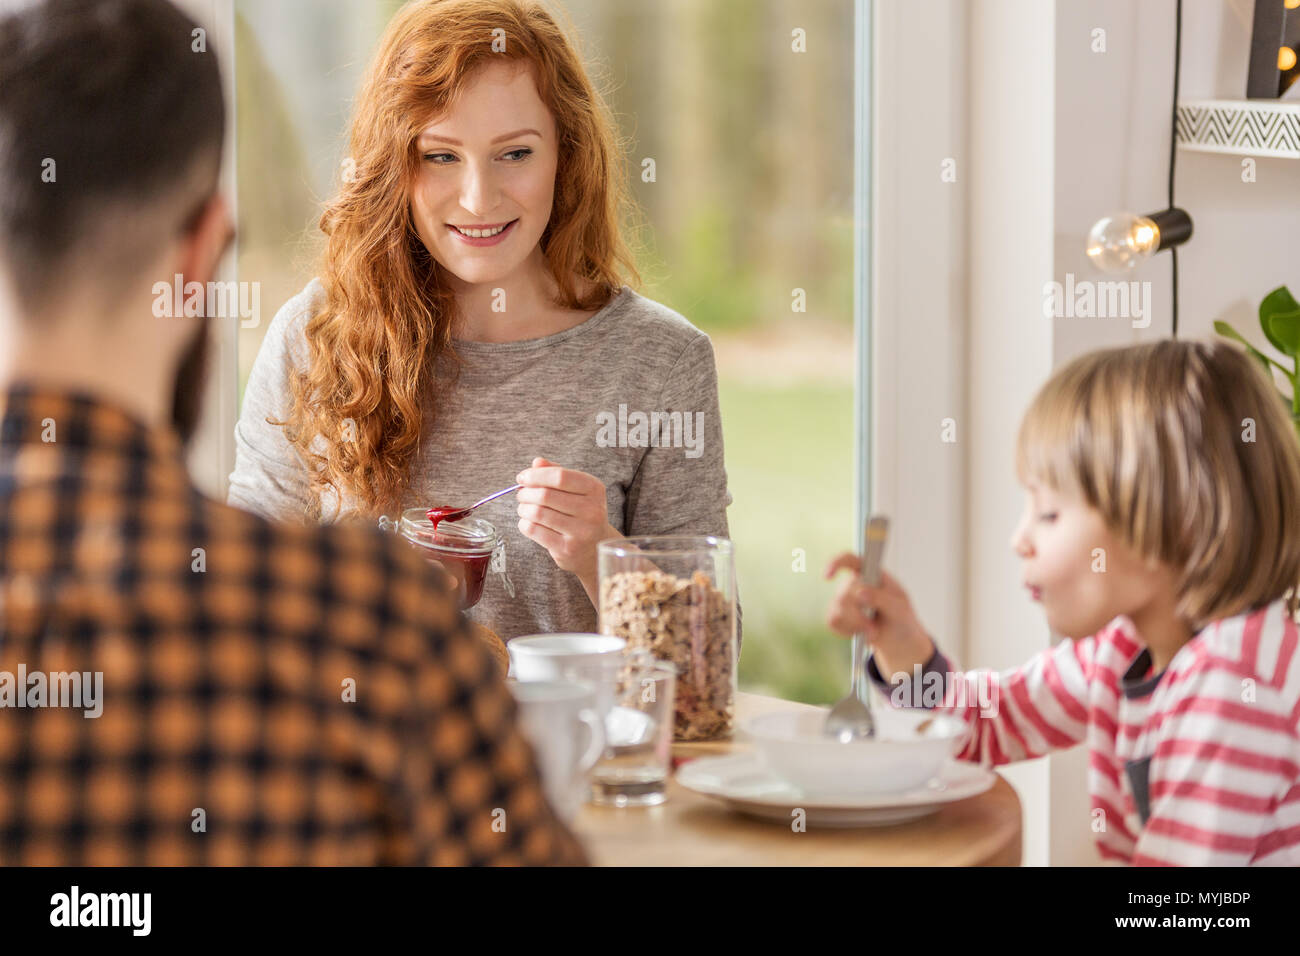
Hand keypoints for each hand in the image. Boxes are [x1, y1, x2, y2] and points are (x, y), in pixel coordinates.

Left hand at [515, 457, 620, 600]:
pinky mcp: (567, 549)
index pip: (559, 476)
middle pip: (546, 495)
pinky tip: (528, 522)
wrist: (593, 549)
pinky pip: (535, 530)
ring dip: (523, 509)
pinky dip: (524, 524)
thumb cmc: (580, 513)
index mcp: (594, 489)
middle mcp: (592, 510)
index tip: (522, 477)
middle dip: (526, 493)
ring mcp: (581, 532)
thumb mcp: (575, 489)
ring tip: (524, 508)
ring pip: (537, 513)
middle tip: (521, 495)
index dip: (536, 475)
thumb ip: (556, 472)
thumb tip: (537, 462)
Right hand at [824, 553, 933, 677]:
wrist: (899, 641)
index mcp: (872, 574)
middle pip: (844, 593)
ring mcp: (845, 598)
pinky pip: (832, 620)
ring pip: (837, 608)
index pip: (850, 560)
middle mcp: (855, 583)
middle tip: (874, 628)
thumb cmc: (902, 619)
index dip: (836, 563)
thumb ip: (882, 598)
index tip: (828, 576)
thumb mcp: (899, 608)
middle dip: (858, 615)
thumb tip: (860, 593)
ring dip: (855, 624)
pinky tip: (860, 632)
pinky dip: (847, 630)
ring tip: (872, 632)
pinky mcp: (839, 614)